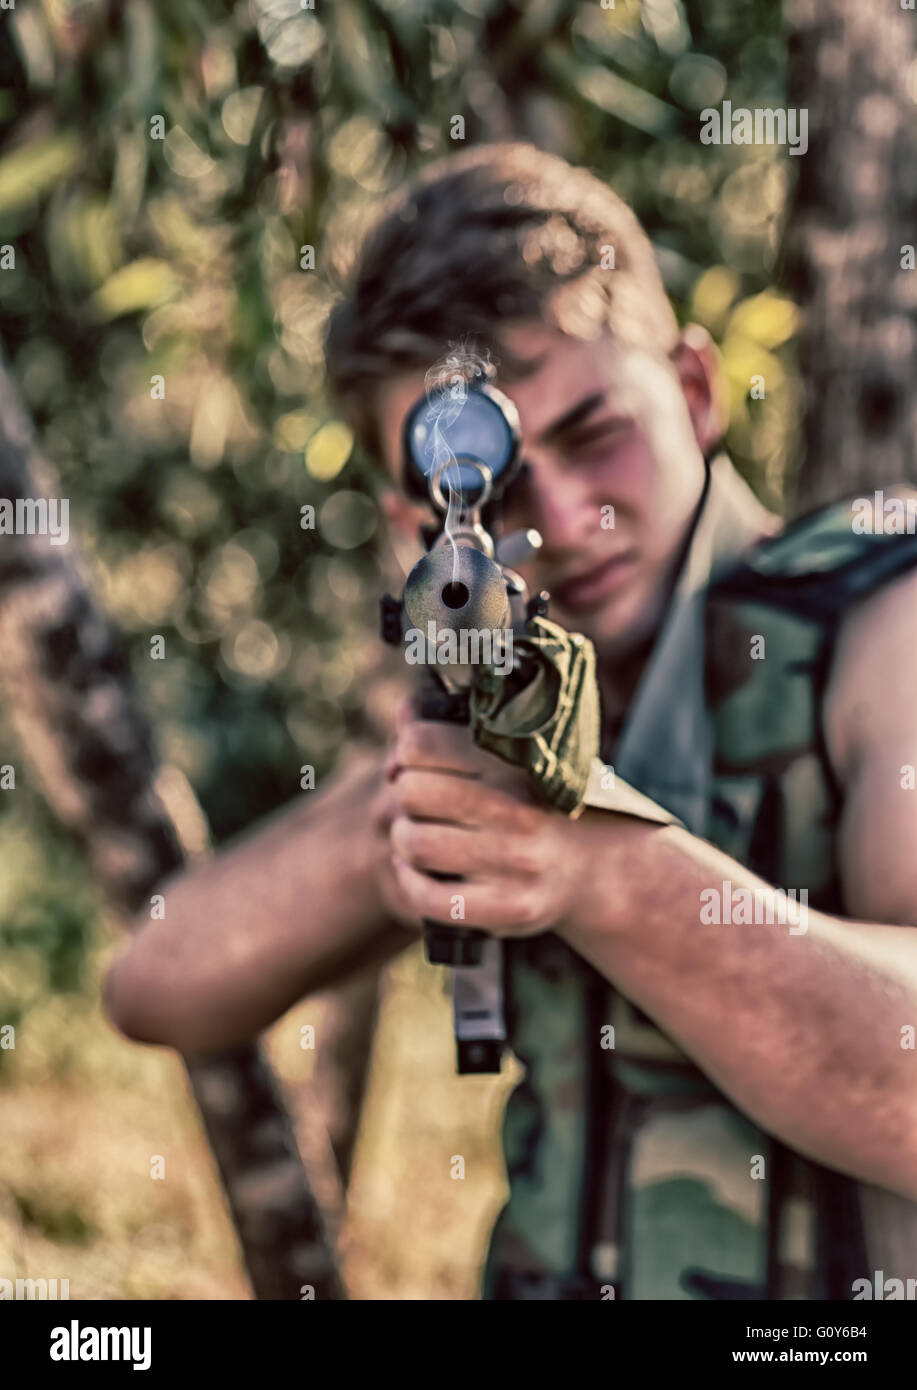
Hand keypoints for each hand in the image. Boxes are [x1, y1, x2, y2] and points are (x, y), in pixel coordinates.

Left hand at [382, 700, 596, 936]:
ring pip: (415, 843)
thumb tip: (403, 712)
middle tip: (416, 801)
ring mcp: (514, 864)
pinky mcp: (507, 908)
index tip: (413, 762)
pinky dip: (408, 880)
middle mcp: (517, 811)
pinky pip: (427, 897)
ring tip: (416, 833)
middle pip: (412, 792)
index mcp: (517, 764)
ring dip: (403, 837)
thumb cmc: (542, 802)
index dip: (406, 751)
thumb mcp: (516, 758)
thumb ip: (458, 733)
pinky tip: (415, 869)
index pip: (423, 744)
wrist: (598, 866)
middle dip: (404, 794)